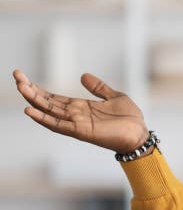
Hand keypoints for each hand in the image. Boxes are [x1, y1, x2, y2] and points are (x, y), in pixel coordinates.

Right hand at [13, 70, 148, 153]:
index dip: (38, 88)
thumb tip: (83, 75)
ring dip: (33, 100)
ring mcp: (76, 123)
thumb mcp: (114, 96)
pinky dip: (44, 118)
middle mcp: (75, 115)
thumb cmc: (129, 119)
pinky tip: (30, 110)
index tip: (23, 77)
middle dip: (31, 90)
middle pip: (47, 102)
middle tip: (16, 76)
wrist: (140, 134)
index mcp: (81, 107)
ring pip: (49, 111)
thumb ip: (98, 87)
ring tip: (20, 87)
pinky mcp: (81, 131)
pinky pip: (59, 125)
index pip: (54, 98)